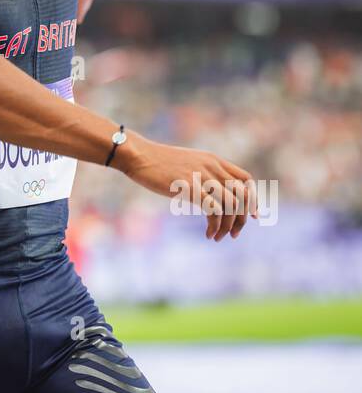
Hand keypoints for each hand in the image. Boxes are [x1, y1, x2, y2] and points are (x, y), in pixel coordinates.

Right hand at [118, 134, 257, 240]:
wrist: (140, 156)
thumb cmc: (158, 162)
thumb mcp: (187, 163)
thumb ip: (202, 173)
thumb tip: (209, 191)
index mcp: (214, 160)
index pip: (246, 179)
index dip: (252, 199)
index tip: (251, 216)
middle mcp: (212, 167)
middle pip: (242, 195)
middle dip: (242, 218)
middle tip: (234, 234)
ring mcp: (202, 177)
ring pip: (231, 205)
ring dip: (228, 226)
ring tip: (219, 237)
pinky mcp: (191, 188)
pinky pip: (214, 211)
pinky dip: (216, 226)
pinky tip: (208, 234)